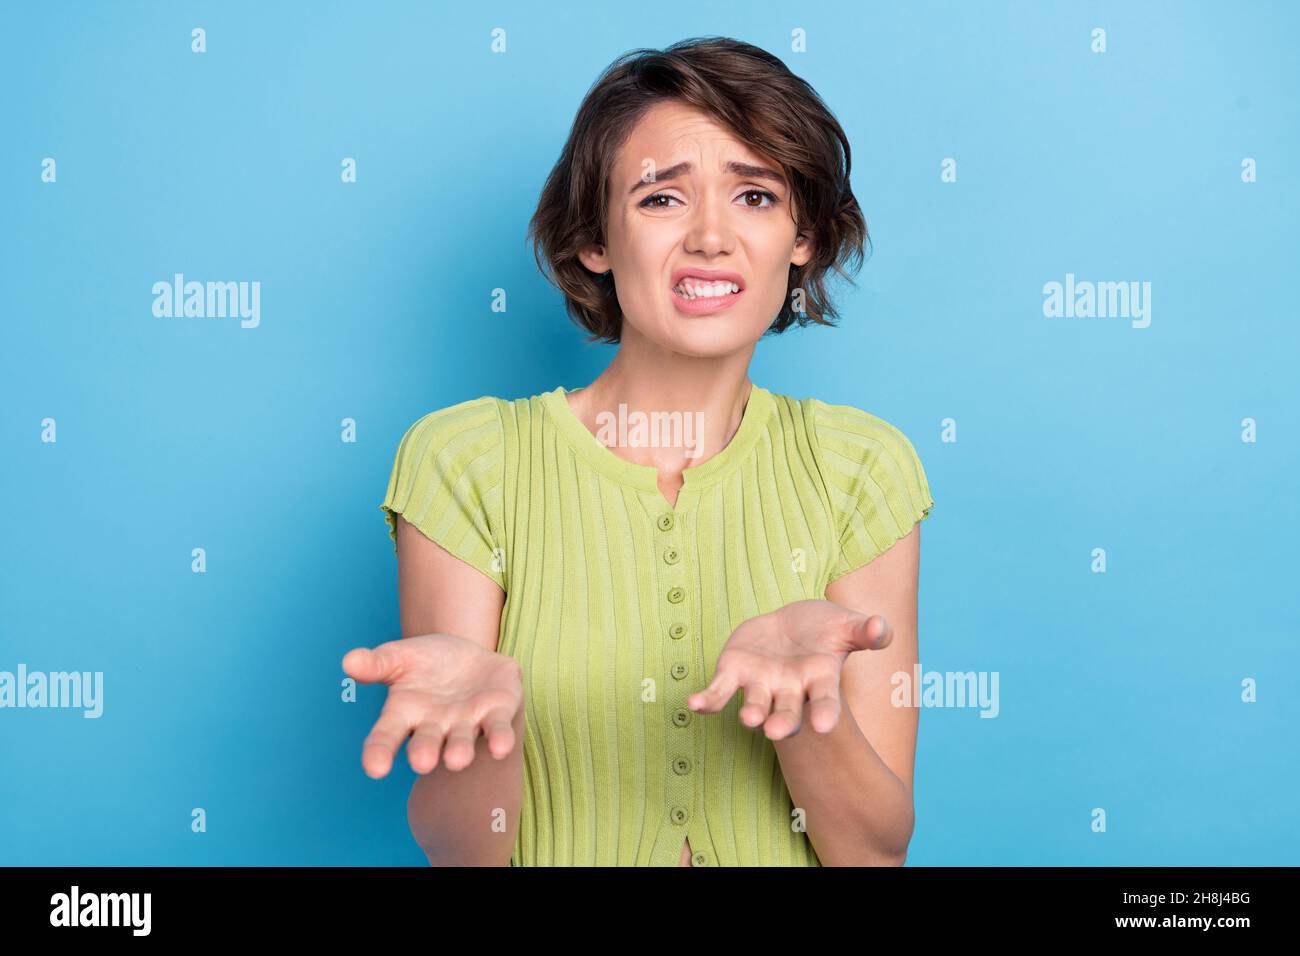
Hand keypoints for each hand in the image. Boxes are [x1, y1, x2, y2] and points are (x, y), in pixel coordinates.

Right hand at [342, 634, 523, 778]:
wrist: (468, 655)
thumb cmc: (426, 661)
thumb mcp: (400, 656)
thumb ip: (377, 663)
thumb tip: (349, 662)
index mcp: (404, 714)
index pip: (386, 736)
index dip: (379, 753)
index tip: (374, 768)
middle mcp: (434, 727)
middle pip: (426, 744)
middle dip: (424, 752)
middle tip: (422, 762)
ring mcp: (466, 724)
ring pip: (461, 742)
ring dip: (460, 751)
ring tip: (456, 760)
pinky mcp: (497, 713)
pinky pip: (498, 729)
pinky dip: (500, 739)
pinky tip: (501, 748)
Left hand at [686, 599, 890, 738]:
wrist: (792, 624)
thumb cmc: (825, 629)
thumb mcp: (847, 624)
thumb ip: (866, 630)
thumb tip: (883, 627)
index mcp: (820, 680)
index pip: (826, 701)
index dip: (826, 714)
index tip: (824, 727)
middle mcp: (790, 690)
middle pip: (787, 712)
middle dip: (783, 722)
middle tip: (776, 732)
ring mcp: (762, 684)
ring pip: (755, 705)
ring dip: (751, 713)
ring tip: (748, 719)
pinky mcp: (735, 673)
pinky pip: (719, 691)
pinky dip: (707, 700)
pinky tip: (693, 704)